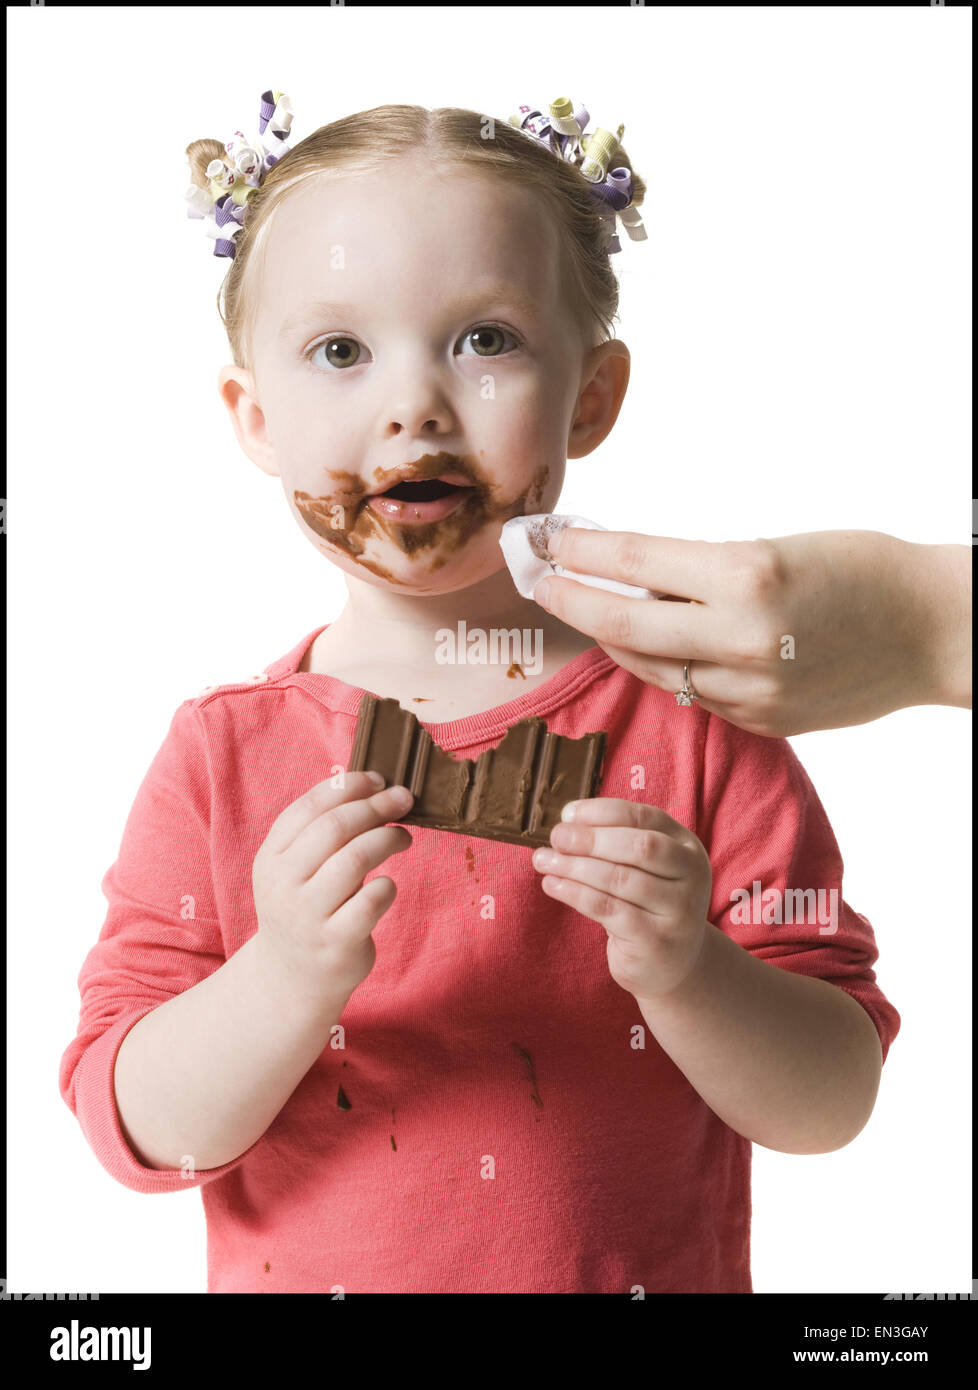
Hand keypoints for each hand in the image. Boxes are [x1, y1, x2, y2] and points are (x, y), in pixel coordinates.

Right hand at [252, 771, 413, 1004]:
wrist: (292, 979)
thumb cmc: (306, 909)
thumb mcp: (294, 870)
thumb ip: (320, 832)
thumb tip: (373, 786)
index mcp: (270, 858)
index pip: (308, 808)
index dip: (348, 787)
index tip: (378, 779)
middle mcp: (283, 885)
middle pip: (334, 829)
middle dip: (375, 807)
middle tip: (403, 800)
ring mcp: (308, 916)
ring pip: (354, 859)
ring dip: (388, 840)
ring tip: (403, 838)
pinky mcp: (336, 942)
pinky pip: (371, 901)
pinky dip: (388, 886)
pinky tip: (387, 886)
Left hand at [531, 798, 712, 1000]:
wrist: (670, 964)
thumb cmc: (646, 905)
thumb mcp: (642, 869)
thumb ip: (616, 843)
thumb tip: (567, 823)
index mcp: (687, 847)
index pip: (645, 818)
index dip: (603, 812)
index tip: (567, 814)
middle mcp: (692, 876)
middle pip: (640, 847)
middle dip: (590, 839)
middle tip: (555, 837)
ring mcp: (679, 911)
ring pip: (620, 879)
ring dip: (575, 866)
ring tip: (543, 860)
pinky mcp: (655, 940)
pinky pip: (608, 909)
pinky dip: (574, 893)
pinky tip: (551, 886)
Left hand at [536, 528, 970, 735]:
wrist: (934, 630)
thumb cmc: (861, 568)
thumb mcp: (776, 546)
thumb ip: (702, 570)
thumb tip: (630, 574)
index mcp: (746, 575)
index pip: (633, 562)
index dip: (578, 551)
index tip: (542, 539)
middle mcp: (741, 638)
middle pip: (621, 625)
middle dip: (570, 601)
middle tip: (538, 583)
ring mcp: (750, 689)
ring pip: (650, 666)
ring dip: (614, 638)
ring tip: (590, 610)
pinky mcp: (760, 720)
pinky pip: (691, 693)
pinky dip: (669, 667)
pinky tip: (661, 646)